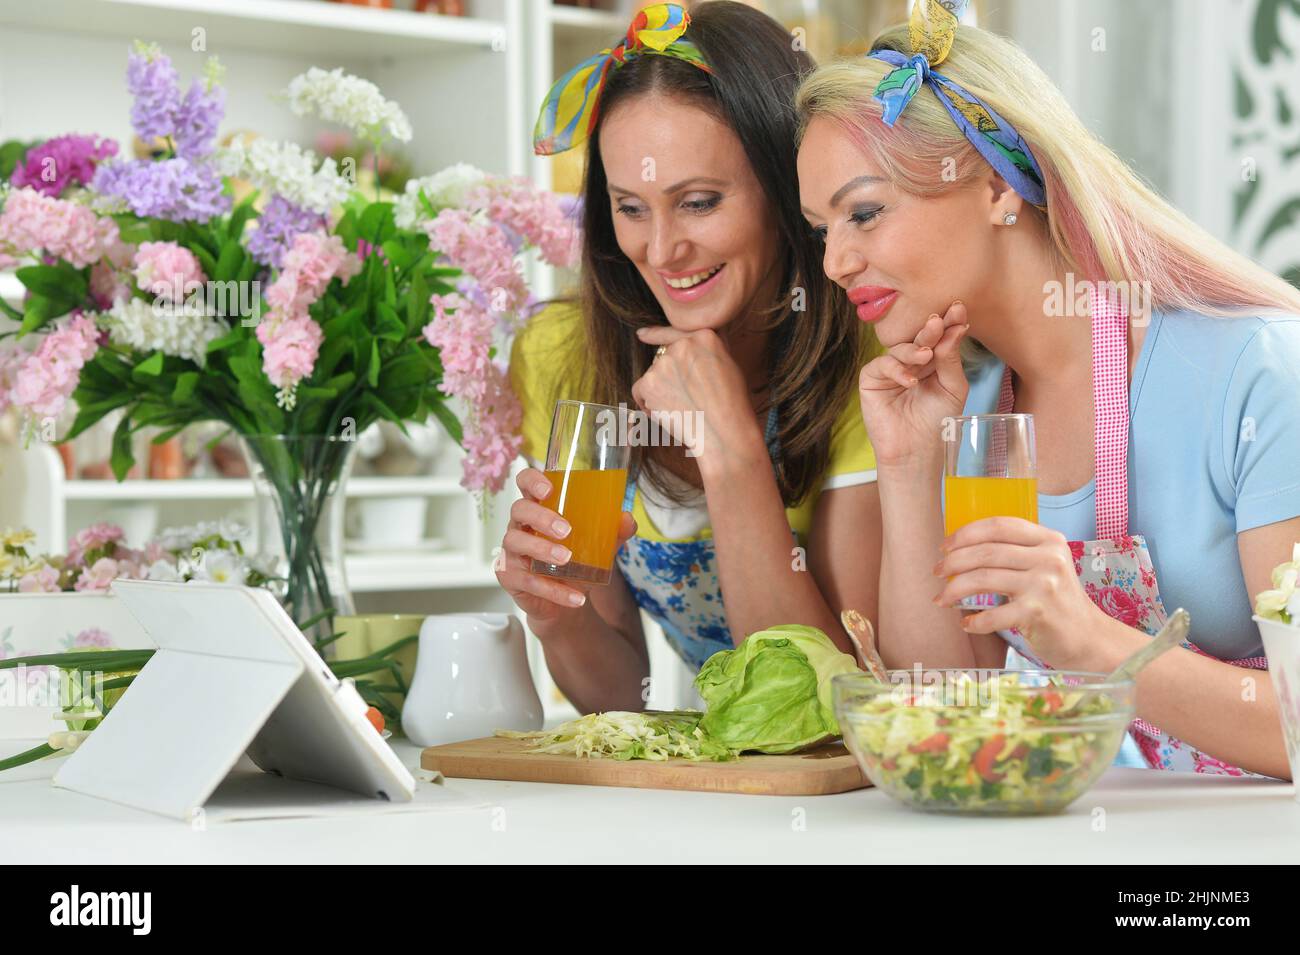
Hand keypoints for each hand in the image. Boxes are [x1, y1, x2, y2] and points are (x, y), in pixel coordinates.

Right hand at [496, 467, 636, 629]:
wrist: (565, 602)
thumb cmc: (576, 562)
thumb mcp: (597, 546)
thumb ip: (612, 532)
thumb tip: (628, 519)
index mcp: (538, 508)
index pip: (525, 482)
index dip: (532, 480)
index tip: (549, 489)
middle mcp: (520, 525)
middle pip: (519, 509)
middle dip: (541, 517)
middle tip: (566, 530)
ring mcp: (512, 551)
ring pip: (515, 542)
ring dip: (542, 549)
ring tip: (567, 559)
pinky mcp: (510, 576)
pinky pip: (526, 580)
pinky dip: (552, 590)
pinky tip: (575, 597)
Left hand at [632, 326, 761, 467]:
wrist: (724, 431)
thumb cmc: (731, 403)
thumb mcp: (728, 363)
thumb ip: (707, 349)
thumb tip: (691, 343)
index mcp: (704, 335)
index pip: (675, 332)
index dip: (656, 335)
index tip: (641, 335)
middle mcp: (682, 344)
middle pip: (664, 358)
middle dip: (670, 377)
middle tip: (688, 398)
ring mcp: (664, 362)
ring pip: (653, 375)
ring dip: (661, 390)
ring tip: (682, 408)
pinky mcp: (649, 382)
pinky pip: (639, 390)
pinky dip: (647, 403)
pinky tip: (665, 413)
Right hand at [859, 301, 969, 468]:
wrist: (916, 452)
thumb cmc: (937, 422)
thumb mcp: (953, 388)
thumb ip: (951, 359)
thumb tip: (954, 329)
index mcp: (933, 361)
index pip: (940, 337)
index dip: (949, 322)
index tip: (960, 309)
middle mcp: (911, 362)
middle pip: (920, 338)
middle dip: (931, 329)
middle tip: (939, 321)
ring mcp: (891, 370)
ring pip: (900, 348)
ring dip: (913, 349)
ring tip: (926, 356)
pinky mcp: (872, 380)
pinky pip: (881, 365)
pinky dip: (896, 370)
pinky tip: (910, 381)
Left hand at [931, 516, 1106, 667]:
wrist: (1089, 637)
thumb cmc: (1057, 600)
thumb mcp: (1045, 565)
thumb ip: (1017, 552)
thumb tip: (961, 549)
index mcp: (1048, 540)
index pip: (999, 525)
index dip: (966, 533)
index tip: (944, 546)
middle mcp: (1049, 558)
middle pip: (986, 552)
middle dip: (953, 562)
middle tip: (936, 572)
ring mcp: (1044, 585)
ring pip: (984, 579)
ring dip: (954, 590)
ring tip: (941, 599)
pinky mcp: (1038, 612)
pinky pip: (993, 615)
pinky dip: (974, 621)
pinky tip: (966, 624)